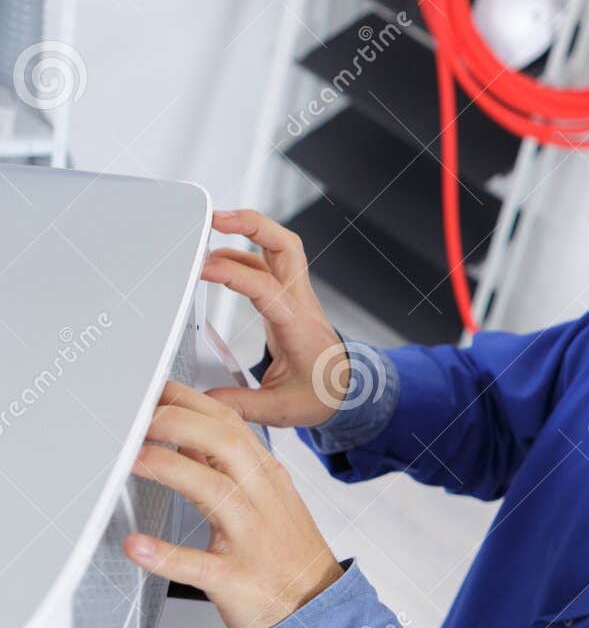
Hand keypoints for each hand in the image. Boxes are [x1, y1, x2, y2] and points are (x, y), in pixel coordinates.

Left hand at [122, 381, 344, 627]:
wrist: (315, 608)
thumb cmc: (285, 554)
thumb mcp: (265, 498)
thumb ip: (227, 467)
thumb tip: (186, 435)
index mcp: (267, 478)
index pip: (231, 424)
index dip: (189, 401)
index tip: (155, 391)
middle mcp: (262, 501)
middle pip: (227, 446)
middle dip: (180, 423)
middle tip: (139, 419)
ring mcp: (251, 539)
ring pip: (216, 492)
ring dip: (171, 469)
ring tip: (133, 459)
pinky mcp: (237, 579)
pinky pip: (199, 565)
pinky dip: (166, 555)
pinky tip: (137, 545)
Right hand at [201, 209, 348, 428]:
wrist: (348, 389)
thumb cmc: (321, 394)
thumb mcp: (282, 409)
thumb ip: (241, 405)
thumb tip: (204, 402)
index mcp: (298, 329)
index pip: (267, 290)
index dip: (234, 275)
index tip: (203, 269)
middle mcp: (300, 304)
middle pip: (285, 246)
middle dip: (253, 224)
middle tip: (217, 218)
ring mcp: (295, 296)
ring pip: (279, 246)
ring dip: (249, 229)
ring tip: (212, 223)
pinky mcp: (287, 296)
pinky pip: (267, 263)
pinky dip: (242, 252)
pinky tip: (217, 258)